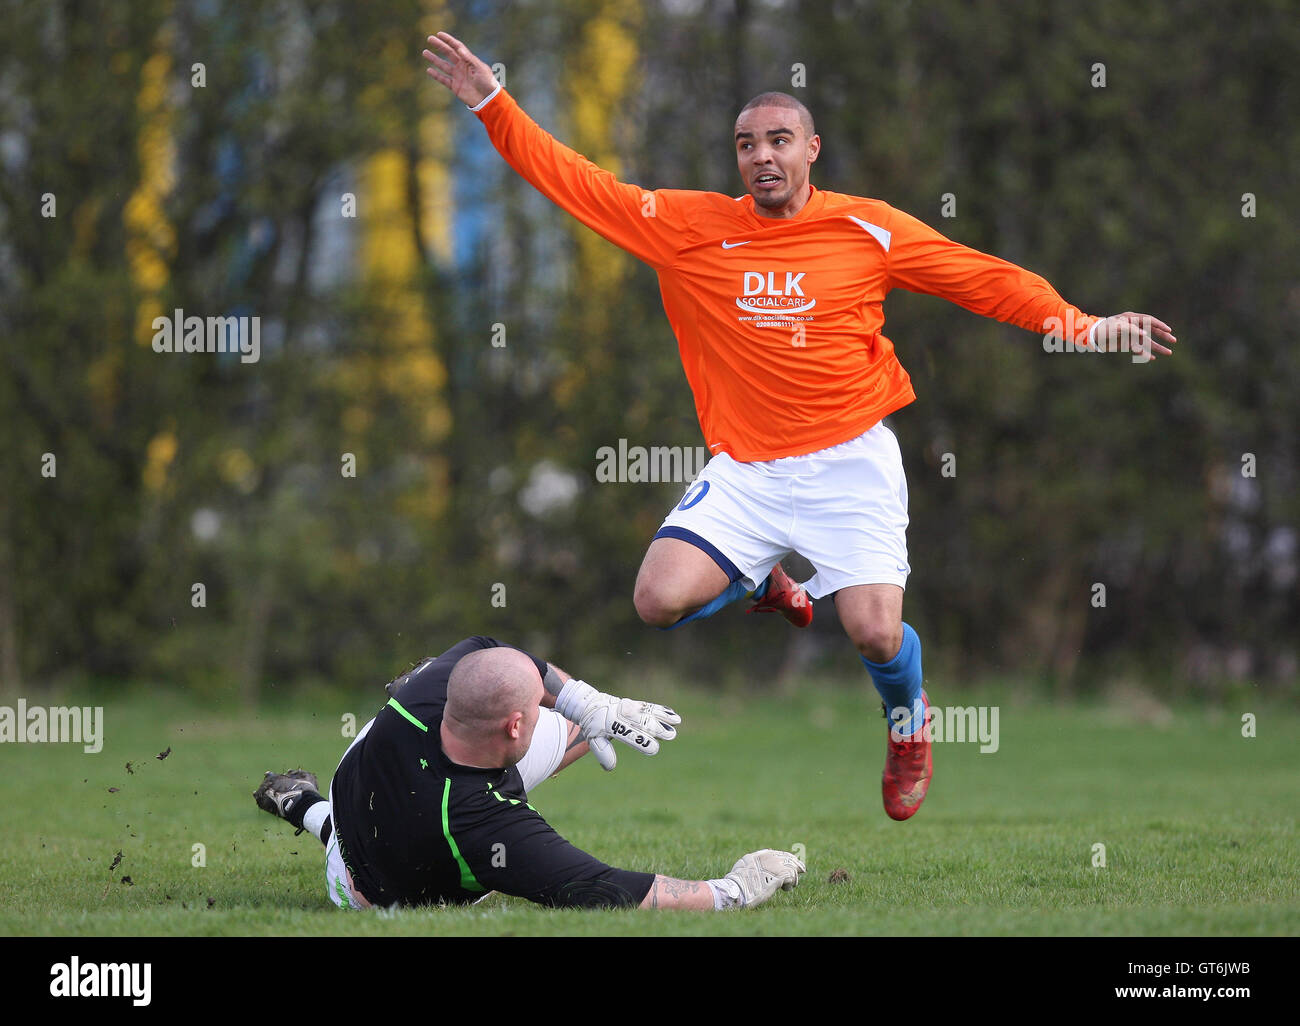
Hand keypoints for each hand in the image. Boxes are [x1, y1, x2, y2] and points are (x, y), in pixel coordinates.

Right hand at [422, 31, 497, 107]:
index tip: (439, 34)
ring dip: (434, 59)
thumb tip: (459, 49)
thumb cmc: (487, 82)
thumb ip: (469, 58)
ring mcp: (458, 76)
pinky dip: (436, 75)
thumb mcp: (480, 68)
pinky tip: (429, 70)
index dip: (448, 40)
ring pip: (443, 65)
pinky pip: (444, 79)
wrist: (488, 100)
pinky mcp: (455, 87)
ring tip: (425, 52)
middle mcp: (462, 66)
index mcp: (469, 60)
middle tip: (429, 39)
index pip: (457, 47)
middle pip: (448, 53)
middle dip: (439, 46)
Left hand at [554, 679, 679, 770]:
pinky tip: (673, 714)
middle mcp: (622, 714)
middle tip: (671, 735)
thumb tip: (610, 768)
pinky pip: (649, 706)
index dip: (641, 742)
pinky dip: (661, 710)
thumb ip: (603, 753)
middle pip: (642, 722)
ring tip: (677, 721)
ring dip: (663, 717)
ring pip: (648, 712)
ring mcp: (630, 707)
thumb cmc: (593, 726)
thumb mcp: (593, 740)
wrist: (591, 703)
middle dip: (657, 728)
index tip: (654, 749)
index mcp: (611, 724)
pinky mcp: (634, 703)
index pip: (628, 735)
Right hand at [724, 849, 805, 907]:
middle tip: (802, 870)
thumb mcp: (745, 862)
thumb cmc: (739, 879)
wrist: (737, 888)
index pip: (781, 854)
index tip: (794, 863)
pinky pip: (792, 877)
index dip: (789, 859)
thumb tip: (769, 850)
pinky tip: (785, 888)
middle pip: (790, 859)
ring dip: (793, 877)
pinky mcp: (780, 876)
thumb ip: (757, 856)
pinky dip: (791, 884)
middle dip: (796, 865)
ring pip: (793, 868)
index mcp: (763, 855)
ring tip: (790, 885)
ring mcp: (776, 866)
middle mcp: (771, 857)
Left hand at [1090, 312, 1177, 361]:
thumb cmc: (1103, 329)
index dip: (1160, 325)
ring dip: (1157, 347)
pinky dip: (1144, 353)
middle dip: (1163, 336)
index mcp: (1131, 318)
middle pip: (1152, 331)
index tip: (1169, 331)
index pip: (1149, 320)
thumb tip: (1146, 335)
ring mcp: (1129, 335)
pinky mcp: (1125, 344)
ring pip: (1146, 342)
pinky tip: (1151, 358)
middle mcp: (1133, 326)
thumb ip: (1132, 330)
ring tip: (1168, 353)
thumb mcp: (1117, 328)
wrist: (1090, 337)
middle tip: (1174, 341)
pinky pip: (1138, 348)